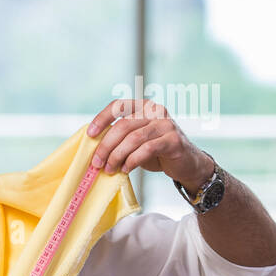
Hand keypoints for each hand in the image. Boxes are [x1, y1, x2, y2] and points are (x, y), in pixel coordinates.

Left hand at [86, 99, 213, 190]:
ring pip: (133, 138)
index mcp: (143, 107)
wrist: (186, 163)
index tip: (89, 134)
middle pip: (123, 125)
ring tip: (110, 169)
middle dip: (106, 146)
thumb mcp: (136, 140)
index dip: (102, 118)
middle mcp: (156, 111)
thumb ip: (120, 137)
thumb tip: (92, 145)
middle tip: (97, 163)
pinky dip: (132, 160)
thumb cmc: (156, 151)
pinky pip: (147, 149)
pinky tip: (126, 169)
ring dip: (117, 156)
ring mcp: (166, 124)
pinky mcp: (173, 140)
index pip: (119, 105)